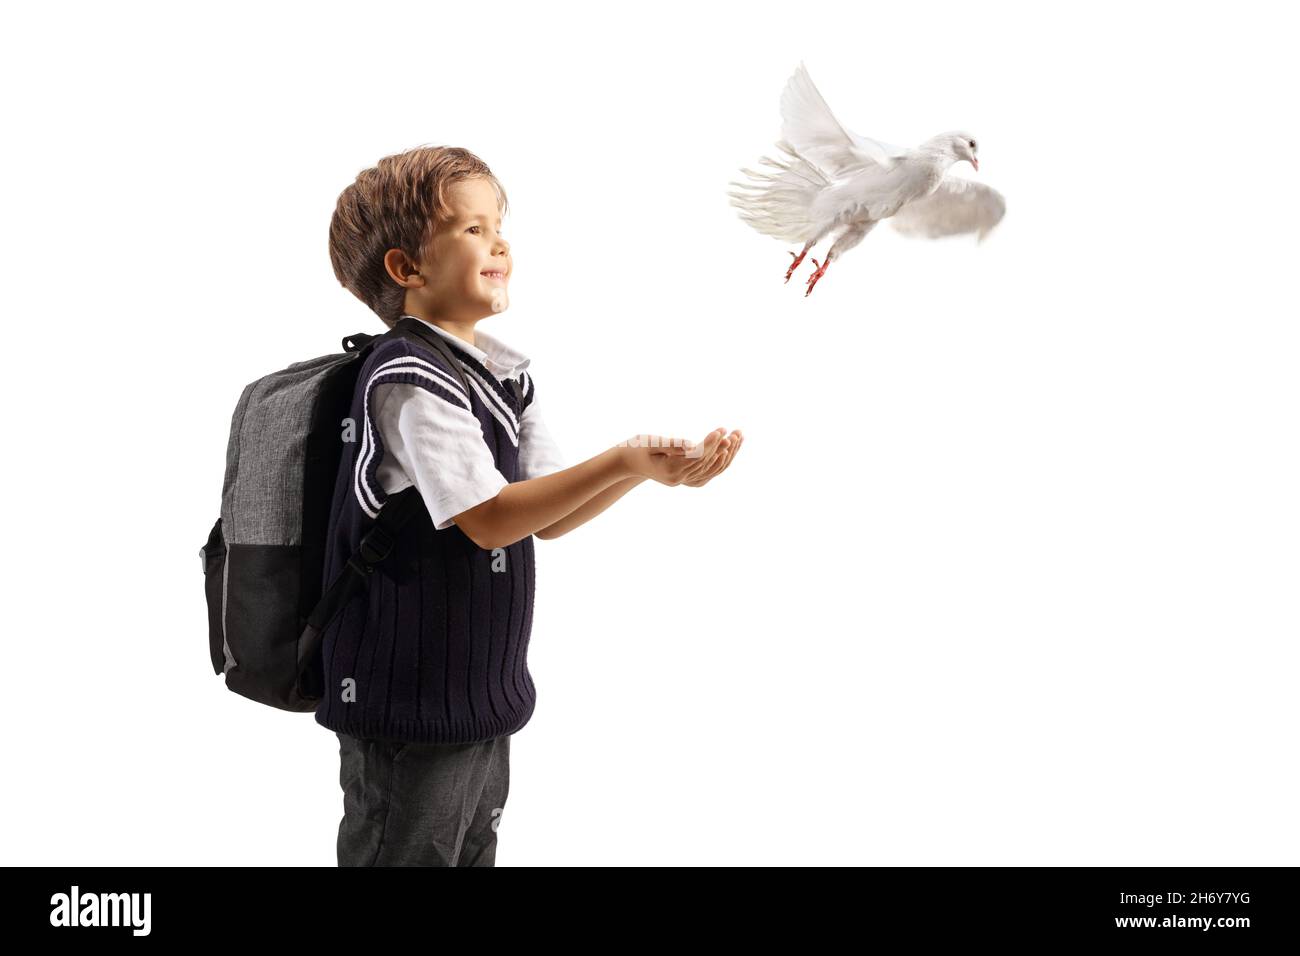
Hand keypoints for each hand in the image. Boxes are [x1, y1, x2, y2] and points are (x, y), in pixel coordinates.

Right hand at [617, 429, 737, 486]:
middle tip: (735, 432)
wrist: (628, 462)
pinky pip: (708, 473)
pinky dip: (719, 461)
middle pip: (706, 463)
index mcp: (670, 469)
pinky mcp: (686, 480)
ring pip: (710, 470)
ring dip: (726, 454)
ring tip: (737, 438)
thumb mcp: (651, 442)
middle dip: (722, 447)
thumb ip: (671, 444)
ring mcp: (683, 481)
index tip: (721, 431)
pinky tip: (729, 450)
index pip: (697, 457)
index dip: (710, 443)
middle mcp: (678, 478)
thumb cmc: (638, 447)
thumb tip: (690, 445)